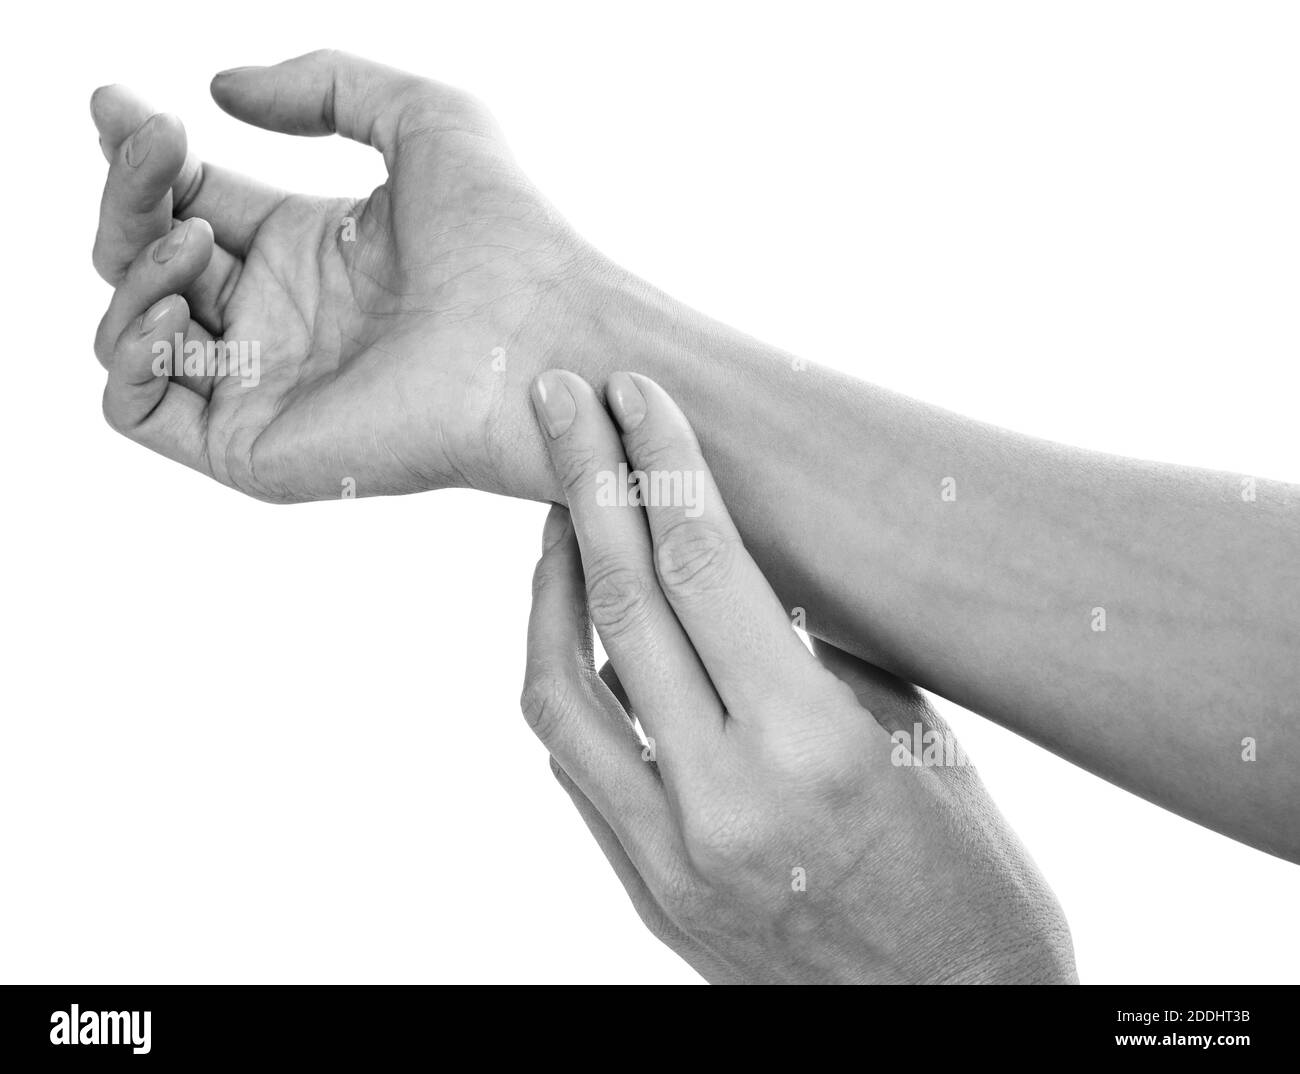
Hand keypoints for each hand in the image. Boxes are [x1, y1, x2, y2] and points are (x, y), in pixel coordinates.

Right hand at [90, 50, 605, 501]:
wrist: (543, 334)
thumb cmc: (507, 235)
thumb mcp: (419, 119)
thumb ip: (323, 85)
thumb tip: (220, 90)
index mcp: (307, 251)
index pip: (190, 202)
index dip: (143, 156)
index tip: (119, 104)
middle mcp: (279, 318)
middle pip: (146, 258)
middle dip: (127, 193)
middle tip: (152, 143)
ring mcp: (263, 386)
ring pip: (129, 332)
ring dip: (133, 267)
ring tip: (194, 234)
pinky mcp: (256, 449)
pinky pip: (138, 412)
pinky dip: (127, 357)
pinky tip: (177, 308)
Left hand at [520, 370, 1075, 982]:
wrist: (947, 1022)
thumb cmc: (969, 873)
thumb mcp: (908, 735)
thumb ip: (800, 655)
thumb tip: (723, 577)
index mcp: (811, 743)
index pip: (706, 564)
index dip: (662, 463)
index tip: (631, 391)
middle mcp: (722, 797)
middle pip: (619, 605)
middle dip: (582, 482)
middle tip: (556, 403)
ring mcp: (668, 853)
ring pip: (558, 690)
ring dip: (549, 586)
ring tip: (563, 518)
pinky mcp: (645, 891)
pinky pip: (578, 763)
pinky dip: (571, 680)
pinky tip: (589, 634)